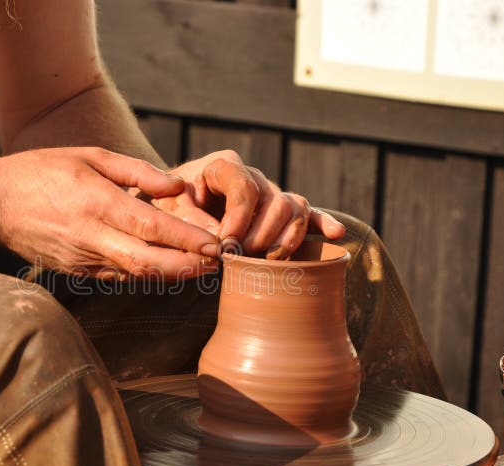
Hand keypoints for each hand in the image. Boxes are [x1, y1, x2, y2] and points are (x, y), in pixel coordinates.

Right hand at [0, 147, 219, 278]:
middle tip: (218, 265)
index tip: (216, 244)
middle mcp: (90, 235)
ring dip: (171, 275)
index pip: (150, 227)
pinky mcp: (76, 271)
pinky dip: (146, 275)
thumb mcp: (89, 156)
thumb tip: (175, 188)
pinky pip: (118, 276)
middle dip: (187, 267)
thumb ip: (136, 172)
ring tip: (202, 269)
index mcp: (95, 201)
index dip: (186, 240)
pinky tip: (167, 270)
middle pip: (148, 262)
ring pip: (135, 275)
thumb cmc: (41, 171)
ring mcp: (82, 259)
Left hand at [152, 150, 345, 258]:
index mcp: (224, 166)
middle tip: (239, 258)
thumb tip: (219, 241)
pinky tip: (335, 235)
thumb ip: (188, 220)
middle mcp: (253, 177)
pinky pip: (309, 214)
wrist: (174, 206)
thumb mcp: (167, 209)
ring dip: (284, 239)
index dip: (239, 219)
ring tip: (265, 261)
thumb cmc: (168, 205)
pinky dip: (323, 223)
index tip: (225, 245)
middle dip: (260, 235)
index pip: (245, 188)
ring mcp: (271, 194)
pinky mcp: (280, 213)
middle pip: (275, 201)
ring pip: (295, 209)